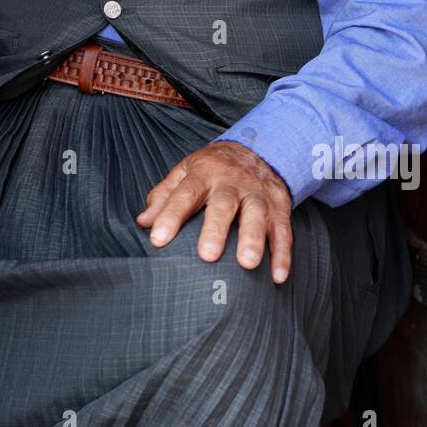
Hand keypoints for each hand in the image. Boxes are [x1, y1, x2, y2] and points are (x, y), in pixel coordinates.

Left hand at [136, 140, 292, 282]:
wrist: (255, 149)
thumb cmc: (212, 169)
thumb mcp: (185, 172)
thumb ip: (164, 196)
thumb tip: (143, 222)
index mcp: (204, 173)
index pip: (184, 194)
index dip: (170, 216)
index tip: (158, 240)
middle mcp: (232, 182)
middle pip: (224, 203)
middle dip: (216, 229)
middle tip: (207, 256)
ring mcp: (258, 193)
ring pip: (257, 214)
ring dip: (254, 239)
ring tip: (246, 264)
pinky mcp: (280, 205)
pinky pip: (283, 230)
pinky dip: (282, 253)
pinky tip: (277, 276)